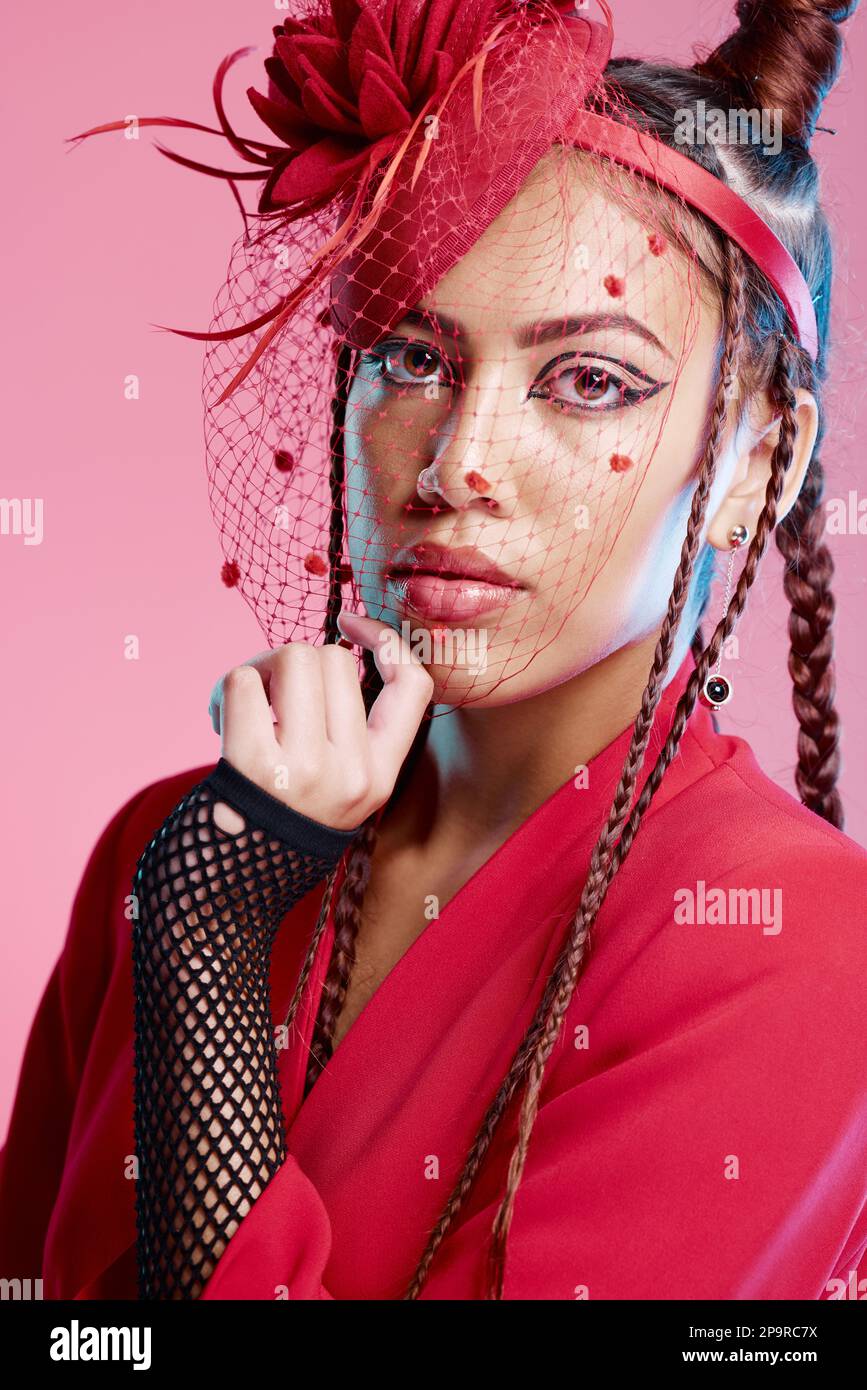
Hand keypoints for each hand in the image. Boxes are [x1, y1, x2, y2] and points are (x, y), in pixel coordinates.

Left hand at [207, 613, 433, 830]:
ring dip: (260, 668)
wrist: (227, 881)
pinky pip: (243, 682)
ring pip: (292, 658)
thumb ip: (350, 729)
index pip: (414, 686)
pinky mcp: (255, 766)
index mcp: (380, 775)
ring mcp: (307, 770)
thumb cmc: (279, 817)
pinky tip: (222, 723)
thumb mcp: (340, 786)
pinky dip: (225, 691)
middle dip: (294, 661)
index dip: (386, 640)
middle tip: (270, 695)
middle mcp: (352, 774)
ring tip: (247, 706)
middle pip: (334, 659)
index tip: (350, 624)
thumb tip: (336, 648)